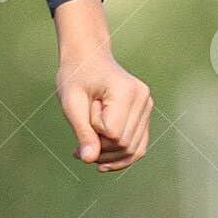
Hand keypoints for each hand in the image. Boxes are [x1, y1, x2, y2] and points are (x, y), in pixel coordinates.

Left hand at [56, 49, 152, 172]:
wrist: (88, 58)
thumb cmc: (76, 76)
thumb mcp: (71, 103)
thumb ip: (82, 131)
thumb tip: (89, 160)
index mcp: (126, 91)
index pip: (113, 134)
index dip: (93, 133)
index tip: (83, 115)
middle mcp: (143, 99)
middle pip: (125, 144)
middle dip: (100, 148)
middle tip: (78, 140)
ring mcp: (147, 106)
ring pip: (133, 149)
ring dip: (108, 156)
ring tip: (85, 149)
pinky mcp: (144, 114)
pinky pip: (138, 145)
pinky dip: (120, 156)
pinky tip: (101, 159)